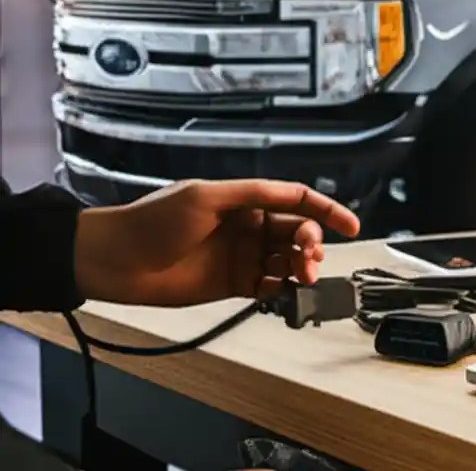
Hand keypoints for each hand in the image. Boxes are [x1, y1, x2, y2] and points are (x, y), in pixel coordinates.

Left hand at [74, 179, 358, 305]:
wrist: (116, 261)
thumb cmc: (154, 221)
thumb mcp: (207, 196)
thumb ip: (255, 194)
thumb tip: (296, 193)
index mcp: (245, 200)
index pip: (297, 201)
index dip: (327, 212)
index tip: (351, 226)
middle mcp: (249, 227)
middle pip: (298, 233)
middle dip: (312, 244)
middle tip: (309, 258)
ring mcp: (243, 256)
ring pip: (288, 260)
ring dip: (301, 267)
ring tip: (300, 277)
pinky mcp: (234, 284)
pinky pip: (271, 285)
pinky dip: (283, 288)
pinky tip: (284, 290)